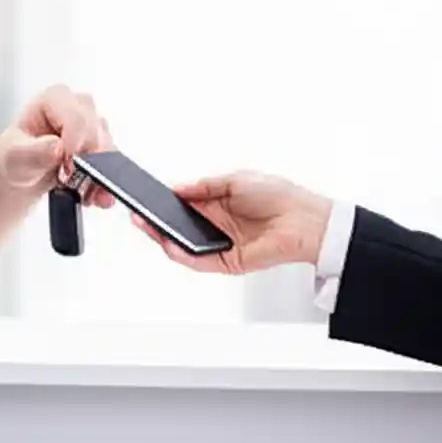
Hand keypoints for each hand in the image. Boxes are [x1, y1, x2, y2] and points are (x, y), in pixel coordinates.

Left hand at [0, 85, 116, 206]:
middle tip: (70, 177)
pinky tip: (94, 196)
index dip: (75, 140)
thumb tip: (57, 147)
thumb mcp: (15, 156)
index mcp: (56, 99)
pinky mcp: (101, 149)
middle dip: (86, 158)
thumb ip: (34, 152)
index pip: (76, 115)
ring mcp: (93, 128)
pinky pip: (112, 166)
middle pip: (96, 130)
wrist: (22, 175)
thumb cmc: (16, 157)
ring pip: (107, 148)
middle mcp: (78, 108)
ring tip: (81, 191)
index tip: (66, 163)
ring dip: (98, 174)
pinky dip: (104, 184)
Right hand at [131, 171, 330, 273]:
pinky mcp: (227, 262)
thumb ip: (204, 186)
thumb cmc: (278, 196)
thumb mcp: (235, 180)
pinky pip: (198, 261)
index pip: (184, 206)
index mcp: (219, 203)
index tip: (146, 198)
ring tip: (147, 226)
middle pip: (179, 227)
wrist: (303, 220)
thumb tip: (177, 188)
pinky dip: (181, 254)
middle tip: (138, 215)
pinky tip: (169, 243)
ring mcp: (221, 244)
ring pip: (184, 245)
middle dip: (157, 221)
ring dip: (164, 237)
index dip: (165, 203)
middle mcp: (218, 225)